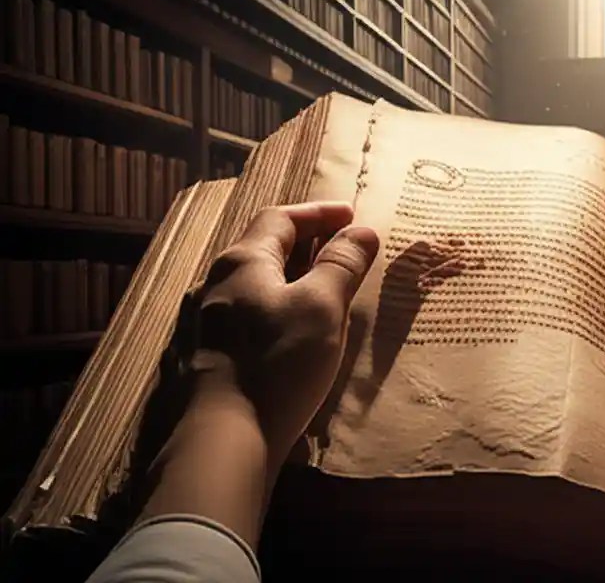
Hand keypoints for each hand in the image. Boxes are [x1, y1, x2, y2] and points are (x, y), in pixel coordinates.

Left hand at [191, 202, 379, 468]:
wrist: (218, 442)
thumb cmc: (277, 364)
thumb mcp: (322, 308)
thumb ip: (342, 265)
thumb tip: (360, 230)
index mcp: (241, 262)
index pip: (281, 218)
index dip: (318, 213)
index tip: (350, 215)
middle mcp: (210, 285)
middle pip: (259, 251)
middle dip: (301, 246)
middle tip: (336, 251)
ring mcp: (197, 325)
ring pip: (246, 289)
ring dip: (281, 283)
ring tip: (313, 295)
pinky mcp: (194, 361)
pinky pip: (236, 323)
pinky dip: (265, 316)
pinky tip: (278, 338)